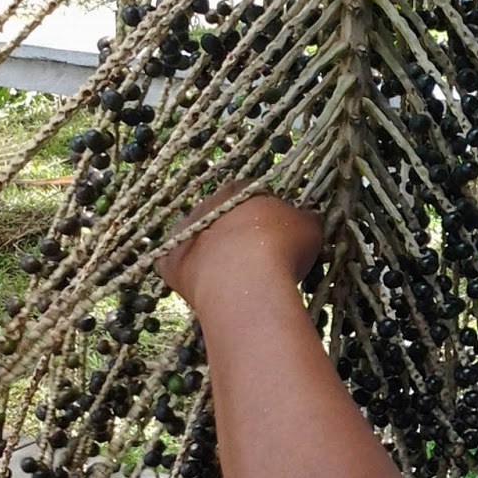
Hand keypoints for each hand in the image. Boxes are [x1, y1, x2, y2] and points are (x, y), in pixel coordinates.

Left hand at [156, 188, 323, 309]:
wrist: (243, 281)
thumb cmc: (280, 248)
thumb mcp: (309, 228)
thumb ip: (306, 219)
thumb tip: (308, 218)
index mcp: (241, 190)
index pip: (255, 197)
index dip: (269, 217)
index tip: (280, 237)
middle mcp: (208, 204)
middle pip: (225, 219)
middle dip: (238, 235)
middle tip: (257, 259)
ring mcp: (184, 232)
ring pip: (200, 241)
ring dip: (214, 254)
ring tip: (236, 278)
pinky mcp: (169, 262)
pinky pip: (181, 267)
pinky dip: (193, 276)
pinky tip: (211, 288)